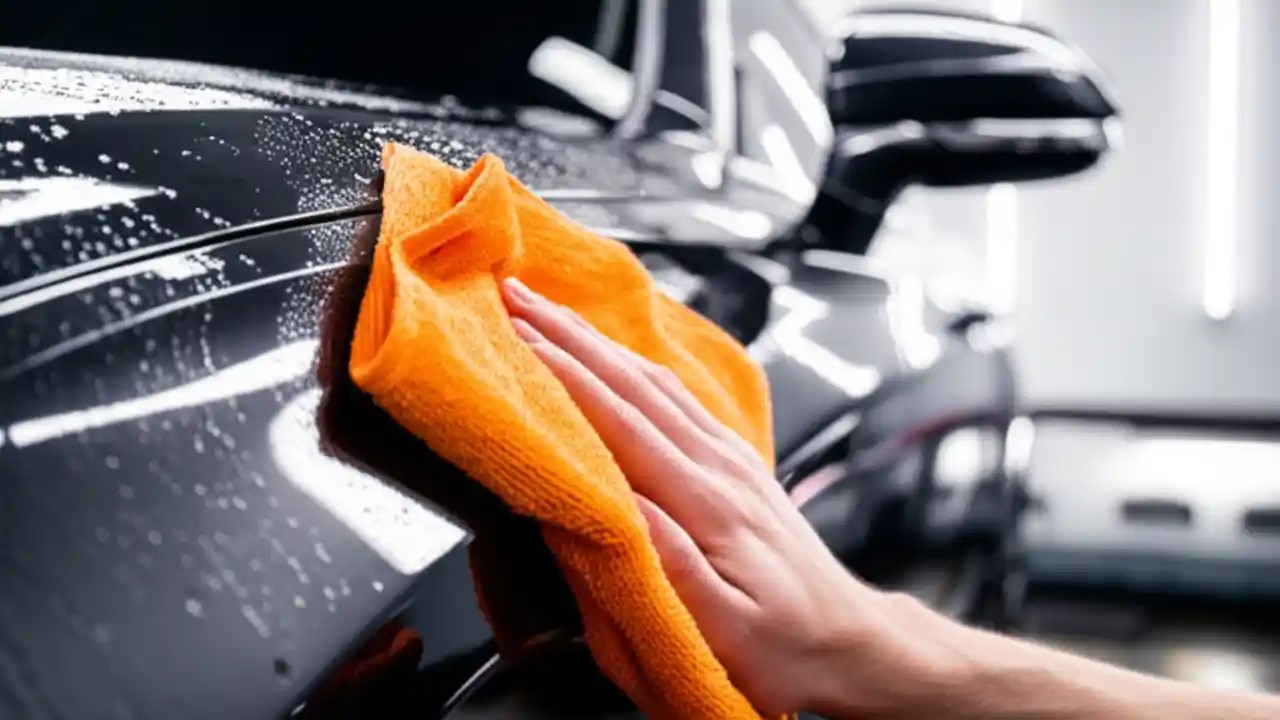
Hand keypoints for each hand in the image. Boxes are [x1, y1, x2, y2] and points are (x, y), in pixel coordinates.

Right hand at [500, 277, 960, 716]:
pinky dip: (633, 365)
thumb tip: (619, 506)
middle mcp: (720, 466)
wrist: (849, 642)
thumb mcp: (726, 631)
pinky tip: (614, 354)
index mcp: (708, 504)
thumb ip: (672, 566)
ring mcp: (731, 459)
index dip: (567, 375)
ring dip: (597, 341)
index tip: (518, 337)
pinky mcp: (735, 464)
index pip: (623, 421)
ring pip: (655, 381)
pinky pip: (677, 397)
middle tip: (516, 295)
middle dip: (570, 335)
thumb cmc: (784, 649)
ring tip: (549, 310)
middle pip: (634, 383)